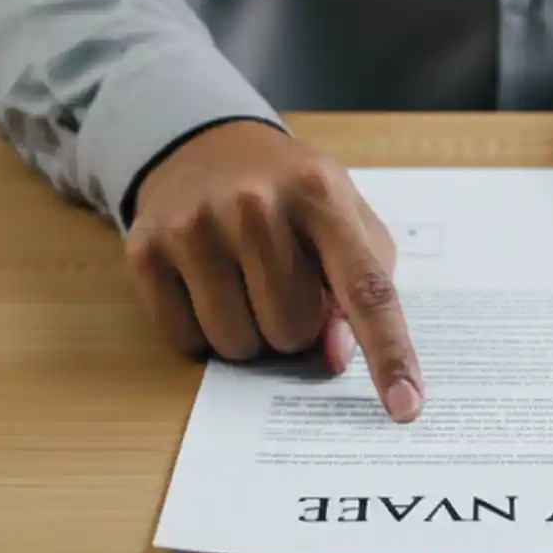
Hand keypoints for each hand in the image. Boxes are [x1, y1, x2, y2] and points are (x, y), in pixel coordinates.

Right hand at [123, 120, 423, 421]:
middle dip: (296, 325)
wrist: (207, 145)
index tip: (406, 406)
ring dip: (250, 334)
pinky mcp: (146, 250)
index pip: (365, 289)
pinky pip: (186, 341)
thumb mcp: (346, 221)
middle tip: (284, 282)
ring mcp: (195, 225)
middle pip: (293, 331)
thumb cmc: (295, 196)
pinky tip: (207, 284)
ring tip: (246, 282)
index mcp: (321, 195)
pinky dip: (203, 332)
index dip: (389, 352)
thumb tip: (335, 358)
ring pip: (238, 345)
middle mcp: (255, 204)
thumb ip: (362, 287)